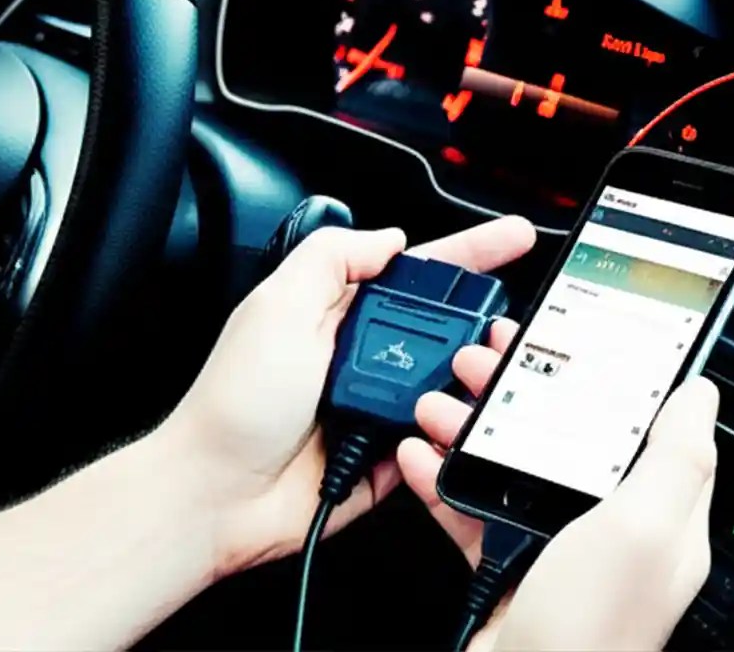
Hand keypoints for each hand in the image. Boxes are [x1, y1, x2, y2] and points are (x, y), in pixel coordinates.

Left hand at [155, 217, 535, 578]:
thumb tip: (390, 237)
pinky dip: (445, 438)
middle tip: (500, 336)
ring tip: (448, 394)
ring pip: (454, 386)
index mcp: (340, 312)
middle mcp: (364, 357)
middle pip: (450, 329)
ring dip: (464, 387)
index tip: (514, 239)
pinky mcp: (390, 457)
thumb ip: (333, 257)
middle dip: (482, 328)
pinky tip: (430, 433)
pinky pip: (439, 442)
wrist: (219, 496)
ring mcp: (380, 407)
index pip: (419, 274)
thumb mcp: (278, 305)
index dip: (470, 254)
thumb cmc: (233, 405)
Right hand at [399, 327, 718, 650]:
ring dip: (476, 425)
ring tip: (444, 401)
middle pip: (571, 433)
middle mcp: (614, 528)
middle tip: (489, 360)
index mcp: (661, 514)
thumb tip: (702, 393)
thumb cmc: (589, 632)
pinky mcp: (510, 565)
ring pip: (517, 462)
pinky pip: (476, 506)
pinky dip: (446, 478)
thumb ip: (676, 457)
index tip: (579, 336)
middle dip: (525, 389)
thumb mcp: (644, 530)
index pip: (649, 424)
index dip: (614, 375)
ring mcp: (559, 547)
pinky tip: (424, 456)